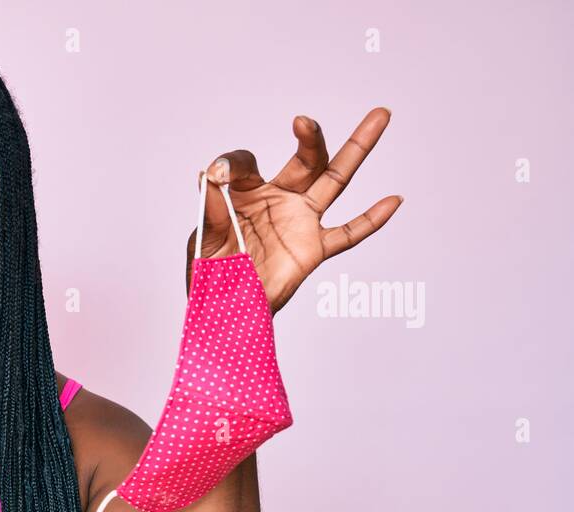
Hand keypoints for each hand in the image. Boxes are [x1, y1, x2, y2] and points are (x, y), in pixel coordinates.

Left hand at [187, 107, 401, 312]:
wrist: (225, 310)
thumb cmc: (211, 275)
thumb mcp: (203, 243)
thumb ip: (212, 211)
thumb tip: (208, 175)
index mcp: (245, 194)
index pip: (245, 165)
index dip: (232, 165)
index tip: (219, 173)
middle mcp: (278, 199)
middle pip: (304, 160)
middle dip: (310, 138)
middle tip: (304, 121)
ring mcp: (300, 221)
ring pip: (335, 180)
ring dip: (357, 148)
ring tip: (380, 115)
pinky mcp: (313, 249)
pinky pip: (348, 233)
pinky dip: (371, 220)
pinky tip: (393, 200)